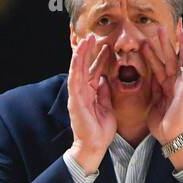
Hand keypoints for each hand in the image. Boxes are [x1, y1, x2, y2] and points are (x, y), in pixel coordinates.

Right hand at [66, 33, 116, 171]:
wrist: (95, 146)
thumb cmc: (101, 130)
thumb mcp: (107, 106)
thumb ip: (105, 92)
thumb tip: (105, 78)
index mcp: (90, 92)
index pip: (94, 70)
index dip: (98, 57)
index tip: (105, 45)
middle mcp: (82, 91)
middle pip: (84, 66)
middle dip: (88, 50)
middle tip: (93, 35)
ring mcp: (77, 95)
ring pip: (78, 70)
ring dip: (81, 54)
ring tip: (85, 40)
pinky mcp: (75, 101)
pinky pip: (75, 81)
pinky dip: (76, 67)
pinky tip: (78, 56)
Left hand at [142, 24, 182, 147]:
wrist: (172, 138)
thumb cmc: (163, 125)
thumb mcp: (152, 104)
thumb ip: (151, 90)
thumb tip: (145, 79)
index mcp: (164, 86)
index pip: (158, 65)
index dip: (152, 52)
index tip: (145, 40)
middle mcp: (173, 83)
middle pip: (168, 58)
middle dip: (164, 42)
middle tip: (159, 26)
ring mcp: (181, 85)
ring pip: (179, 60)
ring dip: (179, 43)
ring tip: (180, 27)